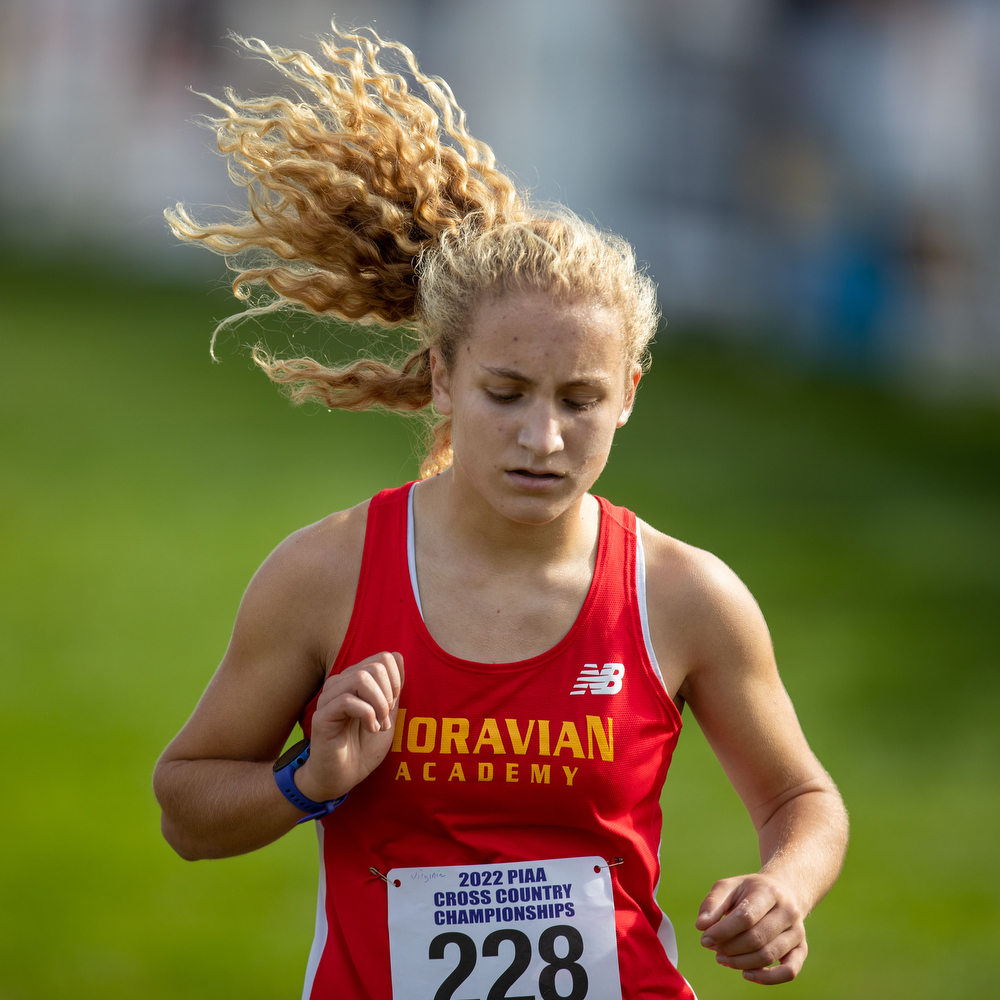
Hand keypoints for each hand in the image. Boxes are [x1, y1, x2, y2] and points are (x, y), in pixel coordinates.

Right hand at [293, 651, 403, 801]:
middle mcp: (341, 683)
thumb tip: (398, 658)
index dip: (397, 679)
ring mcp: (329, 698)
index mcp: (356, 680)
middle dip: (388, 693)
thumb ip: (392, 689)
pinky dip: (366, 714)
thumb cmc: (363, 748)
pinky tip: (370, 728)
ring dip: (378, 703)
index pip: (384, 658)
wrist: (342, 777)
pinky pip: (347, 700)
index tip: (394, 704)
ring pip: (360, 678)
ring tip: (379, 724)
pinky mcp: (322, 716)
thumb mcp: (386, 715)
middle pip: (374, 666)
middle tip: (386, 717)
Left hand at [695, 873, 806, 984]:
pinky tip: (746, 974)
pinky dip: (767, 978)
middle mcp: (788, 911)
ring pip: (768, 956)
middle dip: (729, 948)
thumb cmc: (749, 891)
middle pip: (756, 938)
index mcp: (769, 891)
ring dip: (740, 962)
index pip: (746, 917)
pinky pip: (789, 971)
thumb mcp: (729, 887)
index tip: (704, 938)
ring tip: (722, 958)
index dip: (722, 931)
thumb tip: (702, 926)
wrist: (783, 890)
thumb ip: (712, 904)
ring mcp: (797, 932)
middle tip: (712, 948)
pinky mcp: (801, 949)